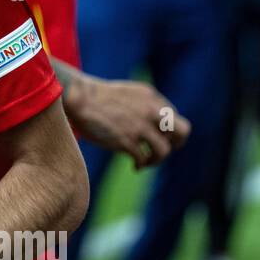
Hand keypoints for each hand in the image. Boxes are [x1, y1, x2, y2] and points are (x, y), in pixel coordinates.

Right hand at [64, 73, 190, 168]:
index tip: (155, 137)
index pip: (174, 117)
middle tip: (161, 150)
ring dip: (156, 160)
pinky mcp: (126, 140)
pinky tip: (135, 166)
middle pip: (182, 132)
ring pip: (164, 150)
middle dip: (174, 144)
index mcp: (151, 98)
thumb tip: (149, 122)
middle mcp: (151, 111)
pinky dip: (141, 165)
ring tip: (145, 162)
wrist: (78, 97)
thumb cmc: (95, 97)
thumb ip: (142, 105)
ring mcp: (140, 126)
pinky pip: (143, 158)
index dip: (166, 130)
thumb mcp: (126, 94)